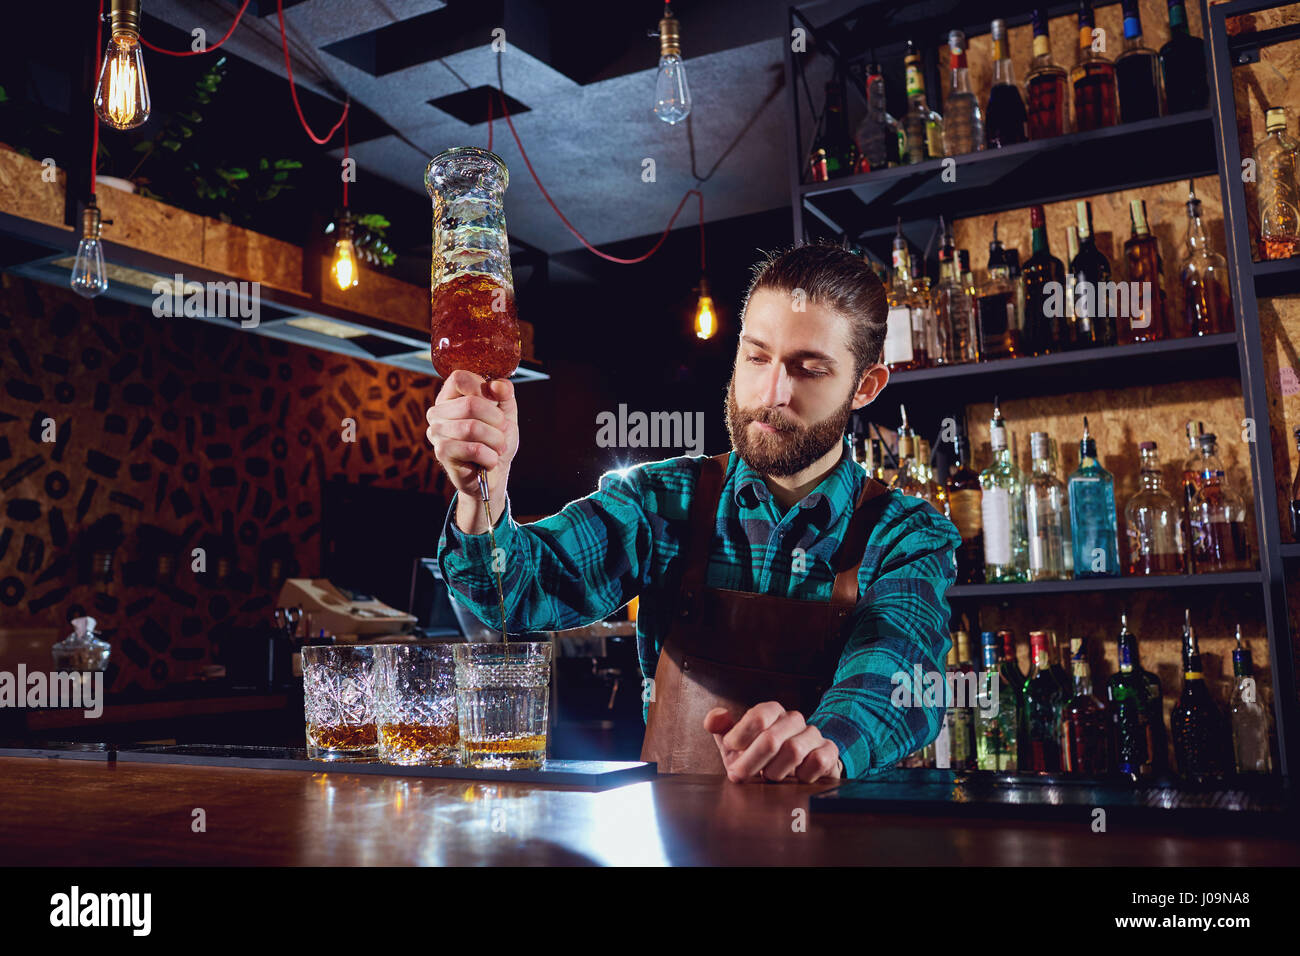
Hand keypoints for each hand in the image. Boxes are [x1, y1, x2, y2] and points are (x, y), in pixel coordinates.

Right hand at [426, 371, 517, 527]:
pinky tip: (489, 460)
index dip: (482, 387)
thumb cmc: (495, 439)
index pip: (460, 378)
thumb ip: (504, 394)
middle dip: (497, 421)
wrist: (493, 472)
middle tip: (501, 432)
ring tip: (497, 447)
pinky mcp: (442, 452)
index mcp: (450, 396)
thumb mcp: (506, 412)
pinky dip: (490, 457)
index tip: (494, 402)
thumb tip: (497, 385)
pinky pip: (473, 449)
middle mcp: (438, 412)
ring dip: (495, 440)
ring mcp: (437, 432)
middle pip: (471, 404)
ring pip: (473, 427)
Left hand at [703, 702, 842, 782]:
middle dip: (750, 761)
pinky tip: (794, 779)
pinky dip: (801, 775)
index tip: (731, 749)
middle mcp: (794, 720)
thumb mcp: (736, 744)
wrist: (793, 774)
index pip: (758, 716)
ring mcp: (813, 735)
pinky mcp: (829, 752)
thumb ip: (721, 728)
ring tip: (769, 778)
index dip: (741, 735)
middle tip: (738, 775)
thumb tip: (715, 718)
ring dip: (775, 771)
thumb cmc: (760, 757)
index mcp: (772, 712)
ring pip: (793, 751)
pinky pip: (817, 761)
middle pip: (771, 738)